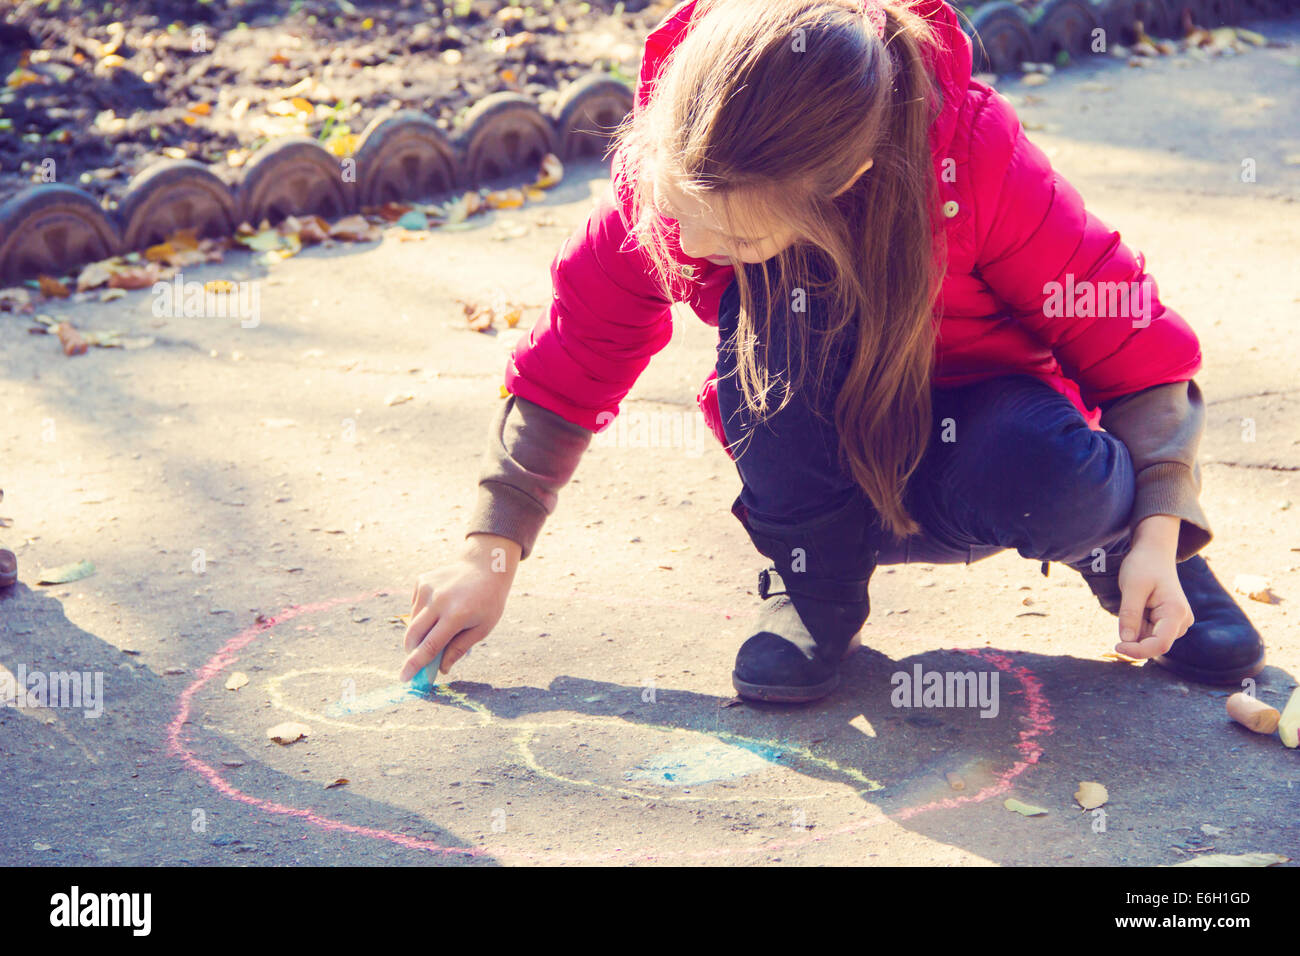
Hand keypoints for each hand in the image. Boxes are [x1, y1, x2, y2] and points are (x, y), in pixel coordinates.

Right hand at [400, 534, 521, 680]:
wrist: (485, 566)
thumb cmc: (488, 601)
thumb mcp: (482, 628)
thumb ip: (460, 648)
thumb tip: (441, 669)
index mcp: (456, 615)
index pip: (430, 645)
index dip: (415, 664)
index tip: (404, 677)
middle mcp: (439, 600)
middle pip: (413, 634)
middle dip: (411, 651)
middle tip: (416, 661)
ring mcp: (428, 588)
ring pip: (412, 621)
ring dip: (419, 632)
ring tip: (441, 625)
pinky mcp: (421, 581)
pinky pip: (415, 607)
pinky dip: (422, 615)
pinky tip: (439, 608)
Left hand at [1114, 544, 1194, 658]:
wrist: (1154, 553)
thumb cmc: (1143, 566)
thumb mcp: (1132, 587)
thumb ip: (1130, 614)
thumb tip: (1126, 640)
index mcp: (1176, 612)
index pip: (1160, 644)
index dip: (1138, 651)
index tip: (1117, 647)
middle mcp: (1182, 621)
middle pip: (1154, 644)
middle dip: (1134, 637)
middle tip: (1125, 610)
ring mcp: (1178, 623)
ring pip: (1150, 640)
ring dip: (1136, 629)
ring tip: (1136, 602)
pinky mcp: (1170, 623)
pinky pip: (1149, 633)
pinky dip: (1138, 625)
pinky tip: (1140, 606)